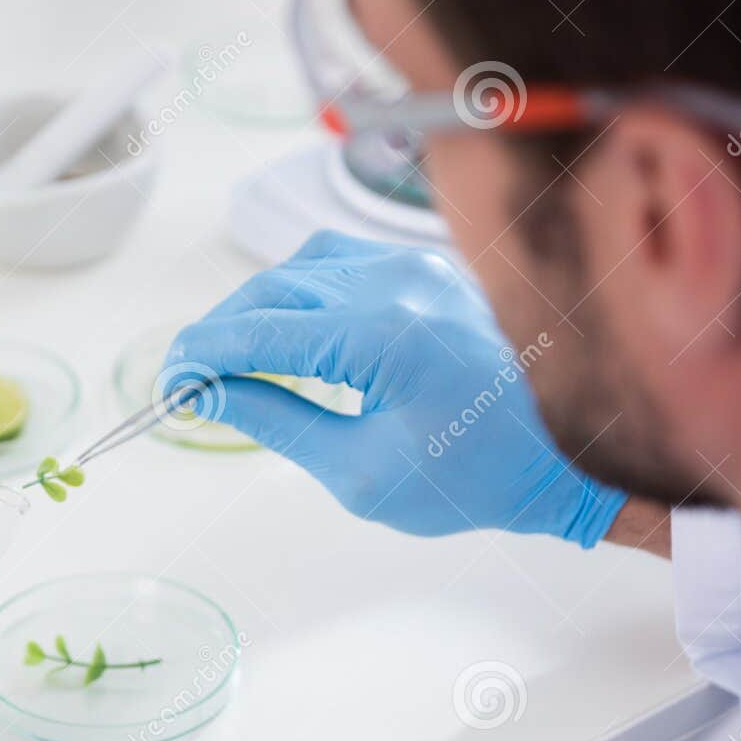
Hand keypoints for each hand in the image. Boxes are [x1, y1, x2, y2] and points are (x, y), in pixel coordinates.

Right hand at [166, 232, 625, 546]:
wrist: (571, 456)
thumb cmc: (477, 477)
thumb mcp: (359, 471)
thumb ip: (275, 421)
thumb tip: (208, 394)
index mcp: (382, 334)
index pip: (257, 330)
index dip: (200, 357)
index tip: (169, 386)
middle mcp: (398, 282)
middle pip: (272, 288)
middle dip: (220, 333)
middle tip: (190, 380)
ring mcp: (419, 267)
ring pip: (303, 266)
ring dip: (258, 309)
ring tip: (235, 360)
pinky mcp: (430, 269)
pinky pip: (343, 263)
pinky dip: (301, 292)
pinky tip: (291, 332)